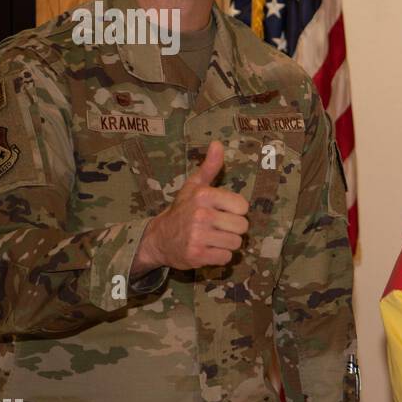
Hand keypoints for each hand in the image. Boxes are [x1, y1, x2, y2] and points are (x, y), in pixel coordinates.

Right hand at [132, 140, 248, 273]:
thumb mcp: (194, 186)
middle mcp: (201, 215)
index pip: (243, 207)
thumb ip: (210, 166)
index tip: (222, 211)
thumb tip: (218, 143)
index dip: (236, 211)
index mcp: (204, 195)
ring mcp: (198, 236)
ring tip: (212, 239)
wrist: (159, 238)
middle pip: (242, 227)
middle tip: (217, 228)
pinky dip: (219, 257)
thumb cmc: (182, 210)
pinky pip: (226, 258)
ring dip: (227, 244)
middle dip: (233, 229)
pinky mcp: (196, 255)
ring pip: (235, 243)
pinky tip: (207, 250)